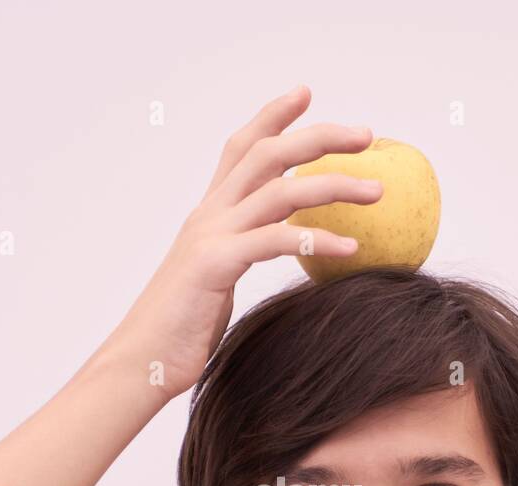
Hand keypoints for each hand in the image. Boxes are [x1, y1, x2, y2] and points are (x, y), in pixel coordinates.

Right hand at [100, 84, 382, 403]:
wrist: (140, 360)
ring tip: (378, 192)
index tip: (306, 94)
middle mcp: (209, 214)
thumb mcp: (216, 281)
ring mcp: (210, 236)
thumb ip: (243, 254)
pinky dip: (319, 239)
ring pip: (281, 191)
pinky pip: (278, 241)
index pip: (241, 148)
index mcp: (208, 214)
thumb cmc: (180, 332)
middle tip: (367, 134)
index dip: (272, 117)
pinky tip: (352, 248)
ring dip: (335, 186)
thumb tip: (283, 250)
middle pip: (268, 154)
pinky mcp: (215, 264)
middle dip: (319, 136)